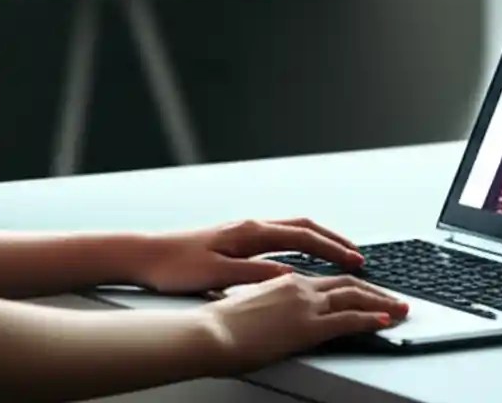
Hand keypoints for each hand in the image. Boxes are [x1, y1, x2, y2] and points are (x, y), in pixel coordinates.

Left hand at [136, 218, 365, 293]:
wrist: (144, 255)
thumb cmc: (174, 265)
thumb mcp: (218, 275)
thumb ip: (256, 274)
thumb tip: (291, 274)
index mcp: (249, 232)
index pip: (303, 238)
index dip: (332, 249)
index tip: (354, 260)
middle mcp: (249, 227)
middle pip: (303, 227)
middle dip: (333, 240)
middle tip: (358, 254)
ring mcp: (242, 232)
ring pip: (291, 231)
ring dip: (318, 242)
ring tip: (338, 255)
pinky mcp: (234, 241)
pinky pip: (278, 239)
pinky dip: (299, 246)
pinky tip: (301, 259)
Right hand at [202, 273, 408, 372]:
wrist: (210, 332)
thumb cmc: (220, 324)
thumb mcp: (249, 306)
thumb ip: (268, 303)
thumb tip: (274, 313)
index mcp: (284, 280)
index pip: (328, 279)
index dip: (351, 282)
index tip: (365, 287)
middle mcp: (299, 286)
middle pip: (348, 283)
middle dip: (375, 290)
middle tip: (393, 297)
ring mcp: (306, 304)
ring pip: (356, 296)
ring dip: (382, 302)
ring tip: (400, 308)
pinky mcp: (309, 325)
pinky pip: (350, 318)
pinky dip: (372, 318)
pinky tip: (385, 322)